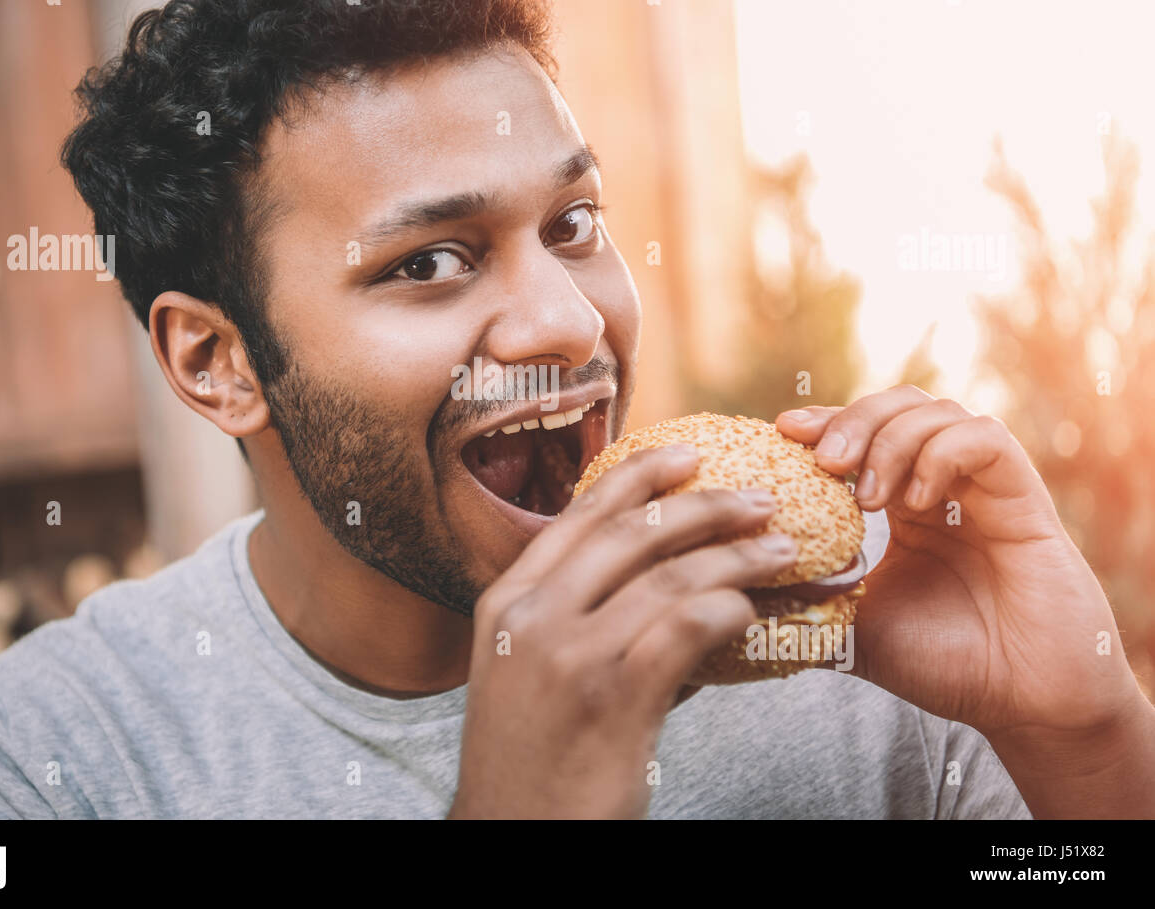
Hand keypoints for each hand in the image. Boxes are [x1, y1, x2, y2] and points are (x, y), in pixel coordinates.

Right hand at [449, 446, 797, 818]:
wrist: (512, 835)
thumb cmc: (533, 759)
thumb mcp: (529, 673)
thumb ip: (584, 620)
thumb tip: (670, 587)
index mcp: (508, 601)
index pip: (580, 515)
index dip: (639, 475)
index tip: (688, 455)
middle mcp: (533, 616)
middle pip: (632, 532)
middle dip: (706, 506)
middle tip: (760, 501)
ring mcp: (570, 654)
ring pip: (670, 576)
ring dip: (738, 557)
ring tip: (782, 554)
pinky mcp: (614, 696)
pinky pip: (688, 627)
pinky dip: (731, 609)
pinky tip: (755, 612)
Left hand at [776, 385, 1146, 741]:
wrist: (1023, 703)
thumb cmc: (946, 665)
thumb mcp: (854, 630)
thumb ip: (805, 606)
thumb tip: (737, 595)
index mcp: (903, 504)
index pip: (861, 434)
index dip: (823, 422)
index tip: (782, 431)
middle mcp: (943, 485)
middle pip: (895, 406)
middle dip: (852, 421)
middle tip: (824, 460)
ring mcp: (984, 488)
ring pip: (936, 411)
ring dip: (890, 439)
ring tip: (868, 496)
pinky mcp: (1023, 498)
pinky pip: (985, 439)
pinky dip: (942, 454)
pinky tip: (916, 502)